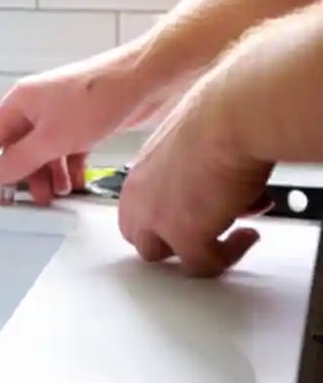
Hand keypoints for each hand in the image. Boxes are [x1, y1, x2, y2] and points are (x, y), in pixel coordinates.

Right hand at [0, 46, 159, 205]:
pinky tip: (76, 183)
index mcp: (19, 103)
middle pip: (16, 148)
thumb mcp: (52, 138)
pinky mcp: (82, 123)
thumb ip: (19, 160)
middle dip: (18, 176)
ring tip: (54, 195)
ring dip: (46, 176)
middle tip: (19, 201)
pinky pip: (66, 152)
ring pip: (42, 153)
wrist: (145, 79)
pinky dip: (68, 169)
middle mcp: (36, 108)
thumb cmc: (98, 97)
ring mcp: (60, 115)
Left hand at [117, 68, 272, 276]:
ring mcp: (158, 222)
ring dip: (199, 249)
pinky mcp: (186, 237)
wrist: (230, 118)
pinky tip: (247, 235)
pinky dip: (229, 254)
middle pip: (142, 239)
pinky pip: (204, 265)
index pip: (135, 212)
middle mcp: (141, 199)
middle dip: (175, 238)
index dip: (162, 219)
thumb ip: (187, 170)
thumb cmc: (217, 118)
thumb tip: (209, 177)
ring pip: (166, 256)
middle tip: (207, 228)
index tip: (190, 215)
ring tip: (233, 231)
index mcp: (138, 175)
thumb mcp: (189, 146)